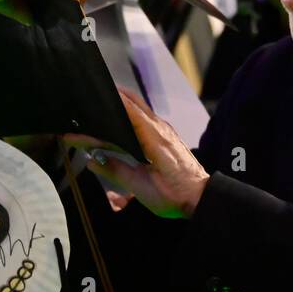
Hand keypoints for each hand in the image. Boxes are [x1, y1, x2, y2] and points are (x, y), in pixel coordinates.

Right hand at [63, 88, 208, 218]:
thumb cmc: (174, 194)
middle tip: (93, 98)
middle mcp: (161, 128)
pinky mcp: (167, 137)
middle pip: (135, 102)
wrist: (200, 198)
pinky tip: (120, 124)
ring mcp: (166, 131)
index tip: (95, 93)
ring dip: (123, 106)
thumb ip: (115, 171)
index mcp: (154, 137)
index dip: (112, 98)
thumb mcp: (140, 186)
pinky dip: (132, 116)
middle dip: (115, 96)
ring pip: (141, 109)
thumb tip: (92, 161)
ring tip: (102, 109)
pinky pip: (147, 119)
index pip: (130, 108)